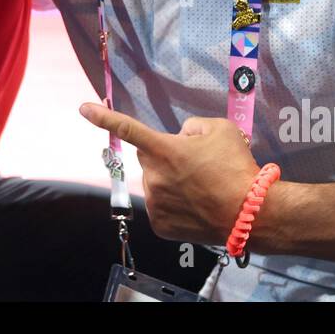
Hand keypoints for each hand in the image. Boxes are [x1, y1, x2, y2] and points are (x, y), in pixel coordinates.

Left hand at [80, 103, 257, 244]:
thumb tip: (181, 137)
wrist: (251, 212)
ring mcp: (154, 203)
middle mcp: (152, 176)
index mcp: (162, 149)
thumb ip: (192, 127)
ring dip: (170, 181)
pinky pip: (162, 206)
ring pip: (156, 183)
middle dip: (165, 157)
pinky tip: (196, 205)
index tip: (83, 109)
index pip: (127, 128)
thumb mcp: (219, 129)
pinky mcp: (160, 225)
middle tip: (195, 164)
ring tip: (201, 187)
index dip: (103, 117)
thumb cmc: (236, 167)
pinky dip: (174, 204)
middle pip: (150, 158)